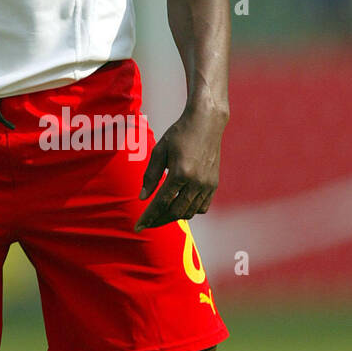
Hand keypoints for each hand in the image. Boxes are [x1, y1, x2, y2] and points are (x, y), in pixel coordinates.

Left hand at [135, 104, 226, 230]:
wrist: (206, 123)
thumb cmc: (179, 134)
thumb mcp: (159, 151)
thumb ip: (151, 176)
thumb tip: (142, 198)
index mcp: (180, 173)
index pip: (161, 203)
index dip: (148, 217)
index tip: (138, 227)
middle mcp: (196, 182)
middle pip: (175, 212)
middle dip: (159, 220)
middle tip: (148, 221)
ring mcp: (207, 185)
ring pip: (189, 212)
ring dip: (174, 216)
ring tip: (161, 214)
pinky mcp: (214, 184)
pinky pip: (201, 207)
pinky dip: (189, 210)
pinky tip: (179, 205)